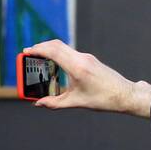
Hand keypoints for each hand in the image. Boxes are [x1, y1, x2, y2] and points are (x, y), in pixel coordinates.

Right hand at [24, 39, 150, 117]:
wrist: (125, 94)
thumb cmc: (103, 99)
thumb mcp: (76, 102)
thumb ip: (55, 103)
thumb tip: (38, 104)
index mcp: (77, 67)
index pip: (52, 51)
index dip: (37, 49)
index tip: (25, 52)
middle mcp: (81, 58)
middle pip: (56, 45)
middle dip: (40, 47)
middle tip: (28, 53)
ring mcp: (86, 57)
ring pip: (63, 47)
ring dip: (49, 49)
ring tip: (38, 58)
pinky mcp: (89, 59)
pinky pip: (69, 52)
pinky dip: (58, 53)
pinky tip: (54, 63)